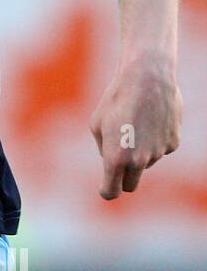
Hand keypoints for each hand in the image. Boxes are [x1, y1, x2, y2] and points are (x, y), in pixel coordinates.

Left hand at [90, 59, 181, 198]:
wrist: (146, 79)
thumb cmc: (115, 100)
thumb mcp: (97, 124)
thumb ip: (104, 148)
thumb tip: (112, 160)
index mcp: (116, 158)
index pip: (111, 191)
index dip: (107, 190)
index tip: (106, 187)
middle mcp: (139, 161)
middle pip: (131, 185)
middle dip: (123, 179)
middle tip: (119, 163)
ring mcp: (159, 153)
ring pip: (146, 163)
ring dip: (139, 152)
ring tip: (135, 124)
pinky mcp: (173, 143)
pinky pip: (160, 149)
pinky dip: (154, 140)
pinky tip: (151, 119)